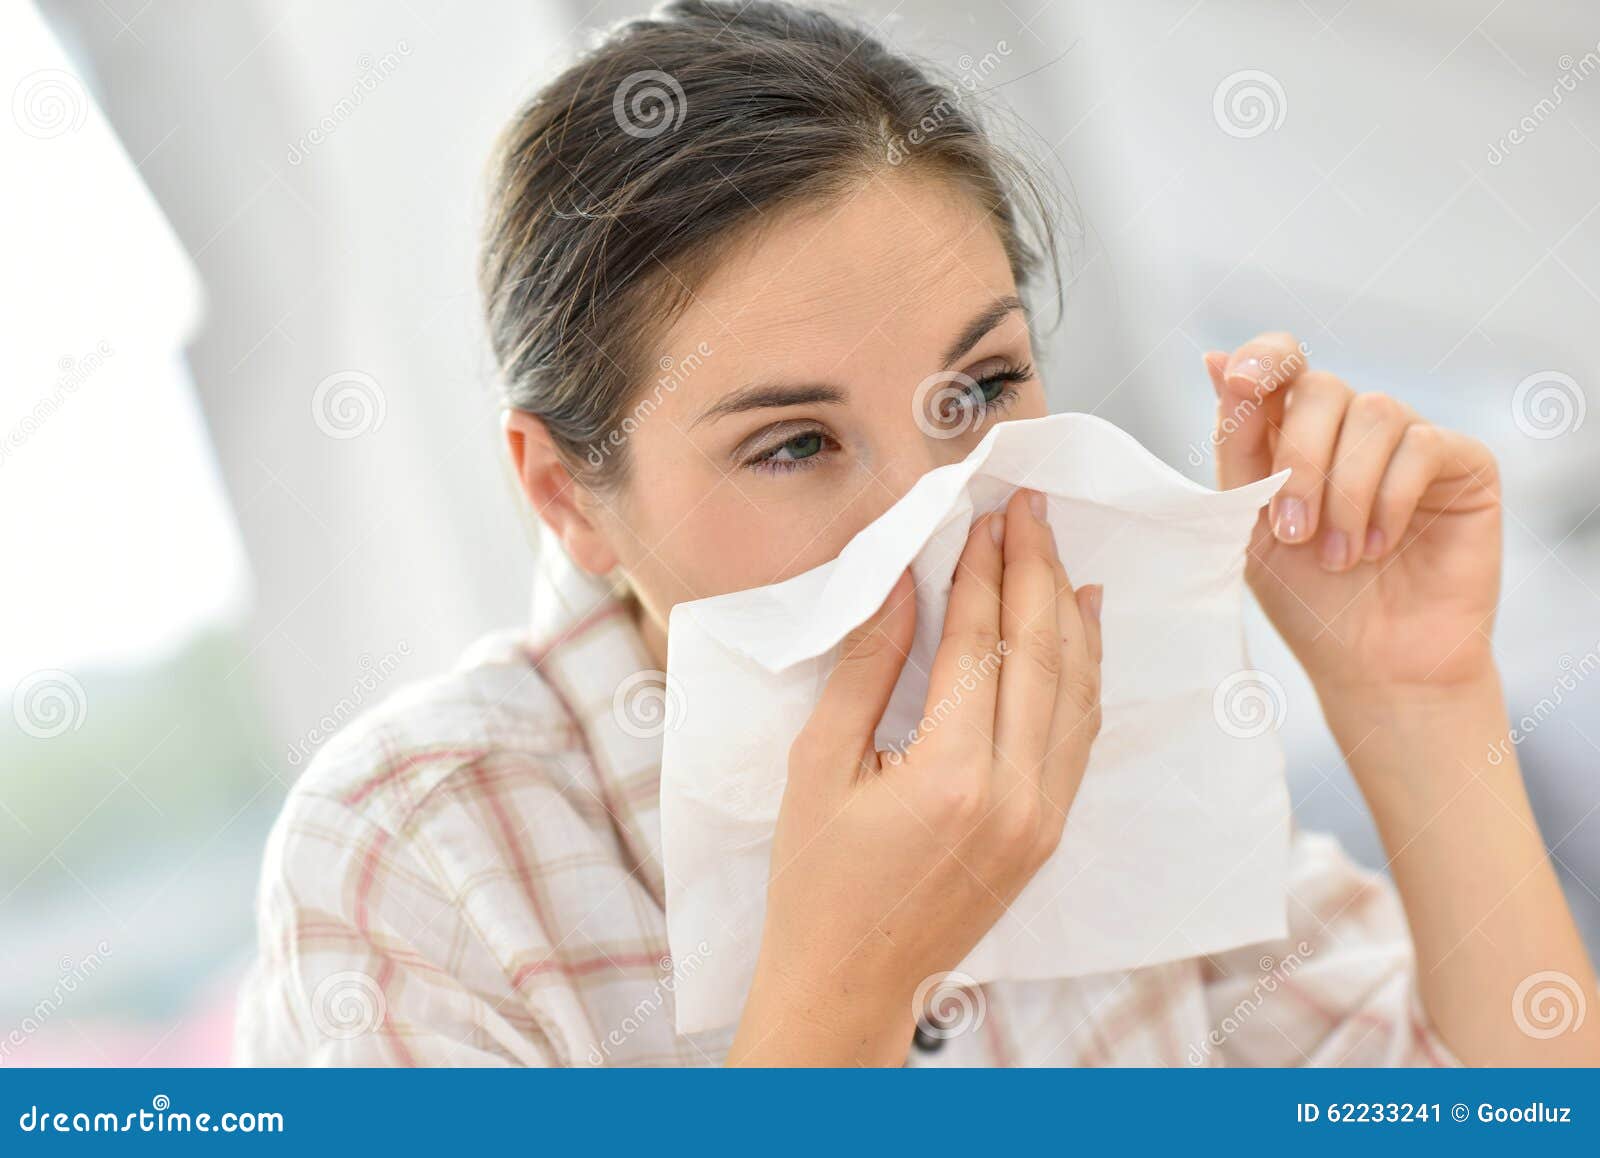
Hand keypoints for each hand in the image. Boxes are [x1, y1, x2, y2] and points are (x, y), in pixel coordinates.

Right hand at [728, 488, 1102, 1065]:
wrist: (850, 985)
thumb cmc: (816, 882)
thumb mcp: (819, 767)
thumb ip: (867, 669)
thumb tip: (898, 582)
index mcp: (952, 777)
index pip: (980, 645)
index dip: (983, 572)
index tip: (985, 516)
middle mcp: (1016, 795)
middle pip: (1041, 655)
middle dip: (1037, 572)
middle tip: (1030, 509)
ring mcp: (1043, 818)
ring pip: (1076, 692)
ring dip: (1069, 614)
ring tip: (1059, 553)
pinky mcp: (1049, 833)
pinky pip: (1079, 736)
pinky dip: (1083, 675)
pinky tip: (1079, 632)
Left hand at [1203, 334, 1501, 701]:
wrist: (1373, 665)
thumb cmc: (1307, 600)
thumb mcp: (1249, 523)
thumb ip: (1235, 445)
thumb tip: (1213, 358)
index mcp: (1294, 433)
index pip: (1281, 363)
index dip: (1262, 358)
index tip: (1238, 381)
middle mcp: (1352, 428)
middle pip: (1320, 387)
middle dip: (1298, 459)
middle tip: (1292, 533)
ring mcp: (1410, 441)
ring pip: (1373, 412)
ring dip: (1344, 491)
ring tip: (1337, 557)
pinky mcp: (1464, 464)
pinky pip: (1422, 446)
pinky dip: (1389, 499)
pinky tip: (1379, 546)